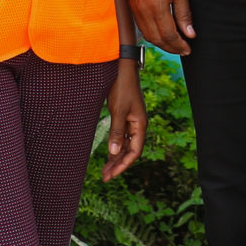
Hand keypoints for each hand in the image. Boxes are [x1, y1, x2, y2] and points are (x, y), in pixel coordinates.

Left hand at [100, 60, 145, 181]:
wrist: (123, 68)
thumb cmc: (122, 87)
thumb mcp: (118, 110)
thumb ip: (116, 132)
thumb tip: (114, 152)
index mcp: (140, 124)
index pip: (135, 151)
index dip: (123, 164)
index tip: (111, 174)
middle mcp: (138, 125)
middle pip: (130, 150)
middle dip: (118, 164)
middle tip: (105, 177)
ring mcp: (132, 120)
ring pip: (126, 144)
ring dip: (116, 157)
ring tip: (105, 169)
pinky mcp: (126, 116)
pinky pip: (122, 136)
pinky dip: (116, 146)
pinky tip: (109, 152)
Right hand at [128, 0, 195, 55]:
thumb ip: (184, 13)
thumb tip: (190, 33)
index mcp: (157, 7)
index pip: (168, 35)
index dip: (179, 45)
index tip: (188, 48)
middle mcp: (144, 11)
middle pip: (157, 39)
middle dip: (171, 48)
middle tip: (183, 49)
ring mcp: (136, 10)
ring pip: (148, 36)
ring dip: (161, 43)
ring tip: (174, 44)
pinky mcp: (132, 7)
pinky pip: (141, 28)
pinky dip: (152, 35)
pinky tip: (161, 34)